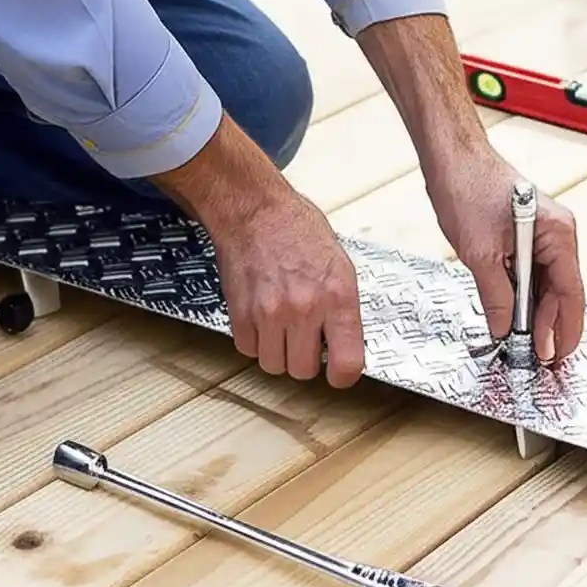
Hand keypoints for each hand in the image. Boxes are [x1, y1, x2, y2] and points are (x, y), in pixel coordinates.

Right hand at [148, 112, 365, 386]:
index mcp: (337, 296)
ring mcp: (268, 314)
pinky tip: (261, 319)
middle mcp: (304, 309)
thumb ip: (342, 309)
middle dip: (304, 360)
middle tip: (304, 339)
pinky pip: (248, 350)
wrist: (253, 211)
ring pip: (272, 365)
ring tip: (281, 326)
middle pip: (303, 371)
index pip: (346, 364)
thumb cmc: (298, 231)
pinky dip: (254, 341)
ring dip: (277, 352)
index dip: (342, 375)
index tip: (337, 372)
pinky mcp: (240, 314)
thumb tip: (342, 345)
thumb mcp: (339, 265)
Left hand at [425, 148, 585, 361]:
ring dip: (534, 315)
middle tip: (537, 360)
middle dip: (549, 328)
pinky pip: (529, 274)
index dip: (565, 329)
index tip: (557, 356)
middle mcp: (557, 234)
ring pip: (544, 286)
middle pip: (561, 292)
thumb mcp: (479, 253)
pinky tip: (513, 318)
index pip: (572, 293)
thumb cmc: (468, 189)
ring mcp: (541, 235)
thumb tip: (506, 330)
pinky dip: (522, 298)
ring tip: (523, 346)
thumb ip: (496, 296)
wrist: (451, 159)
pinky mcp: (523, 236)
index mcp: (558, 235)